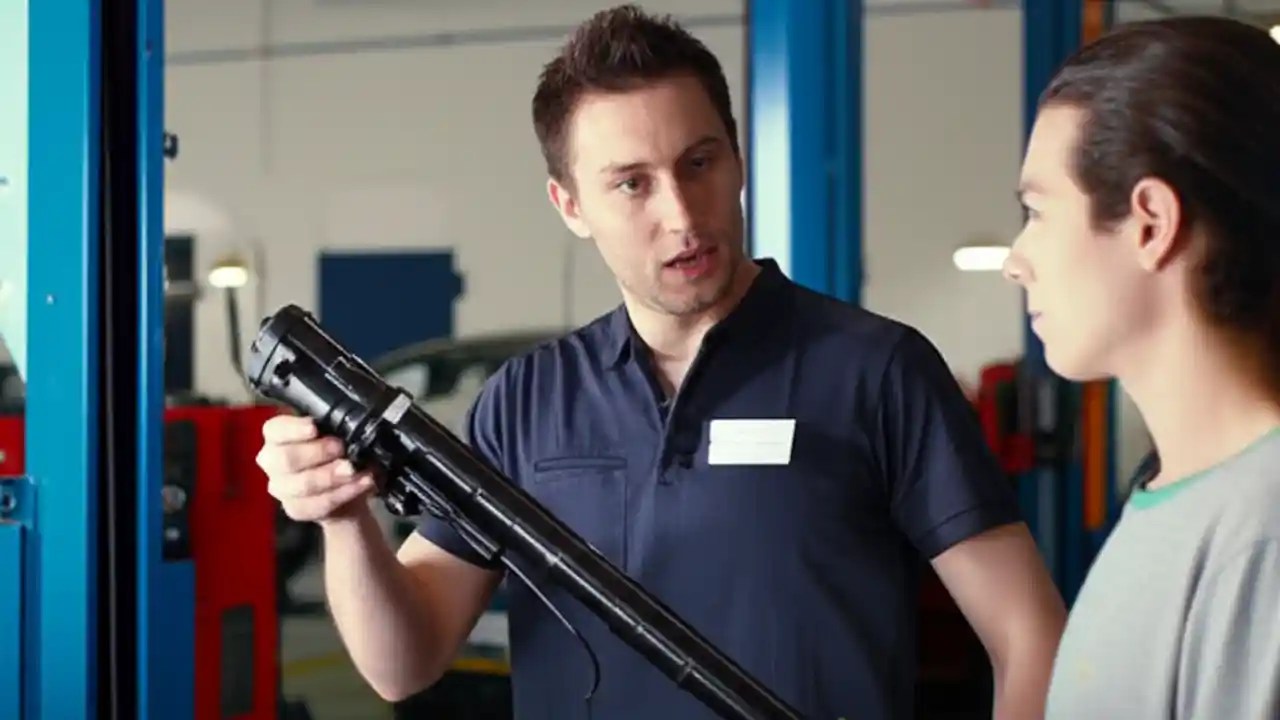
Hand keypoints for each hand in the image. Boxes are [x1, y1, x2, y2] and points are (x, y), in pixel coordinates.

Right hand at [256, 414, 376, 522]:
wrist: (347, 486)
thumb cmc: (337, 452)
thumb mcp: (336, 433)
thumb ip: (333, 428)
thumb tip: (345, 426)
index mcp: (277, 436)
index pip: (274, 429)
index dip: (294, 429)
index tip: (314, 427)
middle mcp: (272, 461)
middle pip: (286, 459)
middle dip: (318, 453)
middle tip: (341, 448)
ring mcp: (281, 488)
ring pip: (302, 485)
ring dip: (332, 476)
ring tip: (355, 470)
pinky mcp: (295, 509)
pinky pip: (317, 505)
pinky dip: (344, 493)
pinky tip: (361, 484)